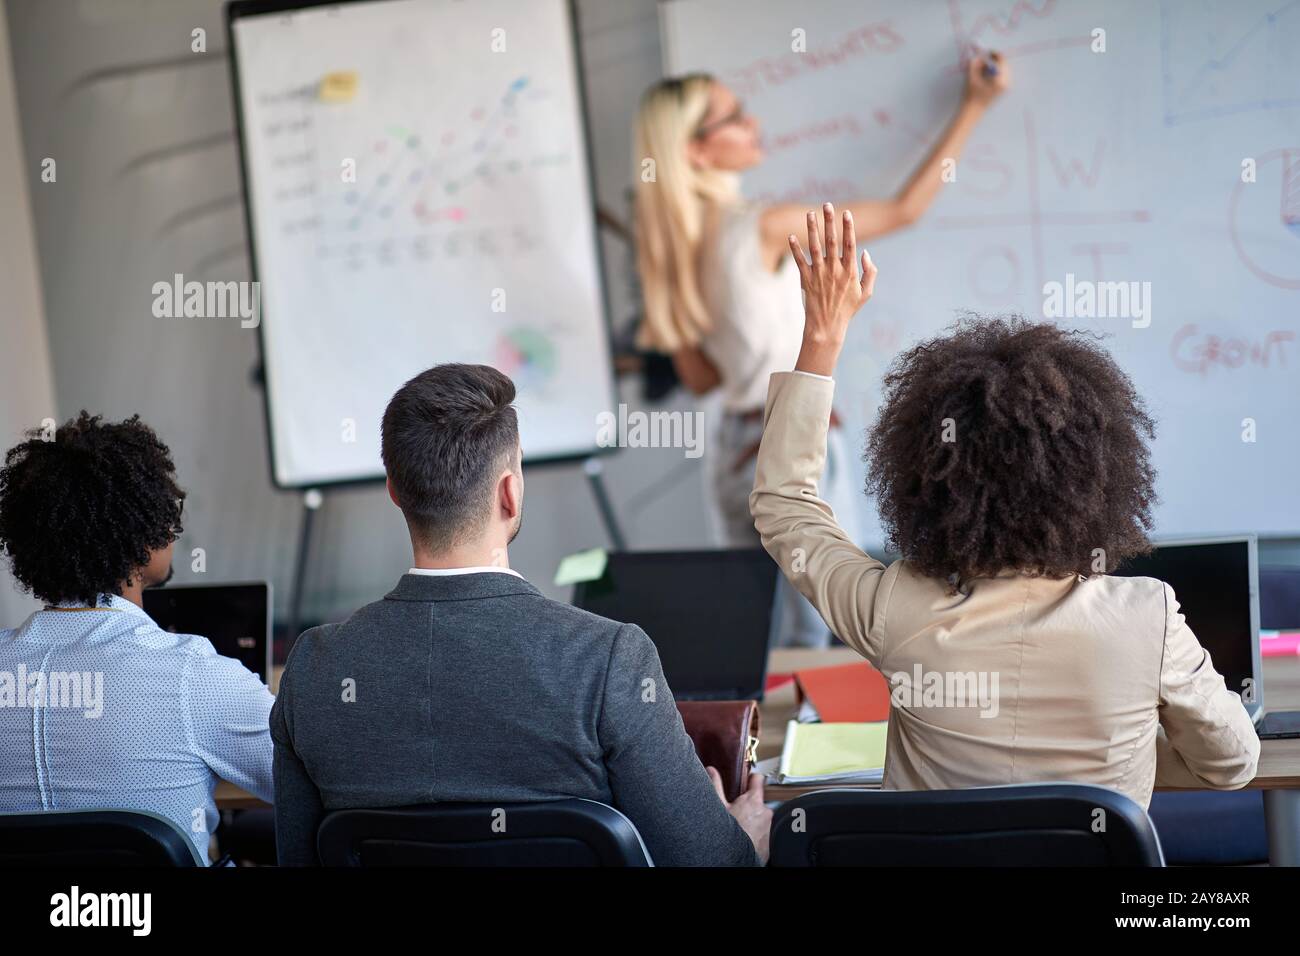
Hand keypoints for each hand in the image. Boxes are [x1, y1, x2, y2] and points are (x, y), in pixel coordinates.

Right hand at [708, 767, 771, 863]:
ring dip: (753, 819)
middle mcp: (766, 812)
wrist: (735, 858)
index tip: (746, 780)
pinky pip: (764, 830)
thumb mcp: (718, 807)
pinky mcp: (770, 840)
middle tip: (736, 811)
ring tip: (740, 826)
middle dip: (748, 804)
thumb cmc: (729, 835)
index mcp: (754, 800)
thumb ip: (716, 785)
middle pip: (758, 800)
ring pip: (761, 816)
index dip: (750, 778)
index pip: (758, 778)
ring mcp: (769, 826)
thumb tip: (711, 771)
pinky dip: (756, 831)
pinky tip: (745, 835)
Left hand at [789, 203, 876, 376]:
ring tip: (810, 213)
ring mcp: (819, 274)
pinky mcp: (806, 280)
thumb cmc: (847, 310)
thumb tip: (864, 253)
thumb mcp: (866, 293)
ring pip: (815, 247)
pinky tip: (791, 236)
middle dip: (830, 221)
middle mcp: (834, 270)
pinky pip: (799, 261)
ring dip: (812, 229)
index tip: (846, 213)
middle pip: (832, 240)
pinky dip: (795, 249)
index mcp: (850, 271)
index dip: (848, 227)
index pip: (849, 244)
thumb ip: (870, 272)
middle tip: (827, 204)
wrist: (826, 327)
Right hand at [964, 49, 1009, 104]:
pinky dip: (996, 72)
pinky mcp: (1003, 89)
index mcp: (999, 80)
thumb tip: (979, 56)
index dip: (995, 54)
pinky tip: (987, 74)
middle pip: (1004, 65)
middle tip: (986, 57)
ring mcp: (1005, 87)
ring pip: (1004, 70)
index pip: (1001, 61)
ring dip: (995, 66)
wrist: (973, 112)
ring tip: (985, 67)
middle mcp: (1006, 83)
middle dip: (995, 60)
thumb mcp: (971, 78)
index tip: (988, 51)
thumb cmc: (971, 96)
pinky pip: (1002, 76)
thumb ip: (975, 65)